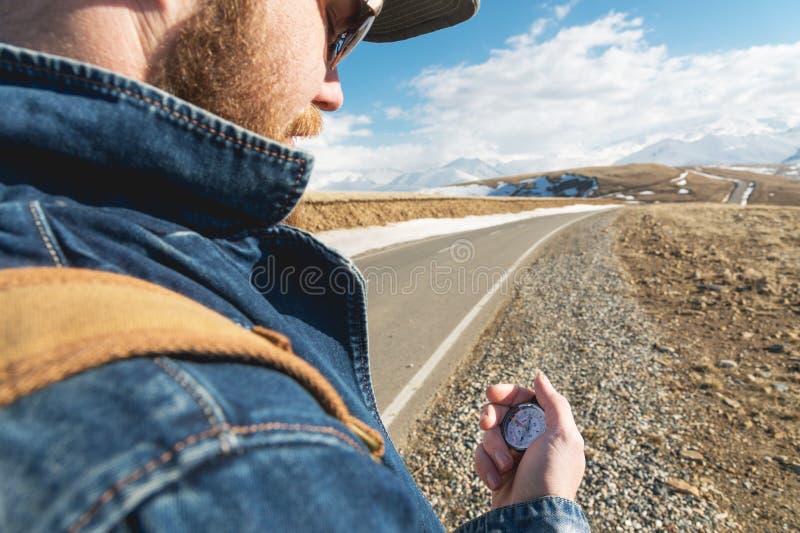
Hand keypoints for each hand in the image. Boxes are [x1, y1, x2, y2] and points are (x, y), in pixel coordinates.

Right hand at [473, 373, 585, 508]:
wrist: (533, 516)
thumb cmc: (552, 476)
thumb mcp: (563, 436)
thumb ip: (555, 403)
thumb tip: (540, 377)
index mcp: (549, 427)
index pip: (525, 399)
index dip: (508, 393)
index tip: (493, 393)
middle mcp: (530, 439)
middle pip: (501, 413)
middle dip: (491, 418)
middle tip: (487, 424)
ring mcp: (512, 455)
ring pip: (488, 434)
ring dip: (492, 449)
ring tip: (505, 467)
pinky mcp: (496, 470)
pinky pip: (480, 456)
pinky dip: (485, 466)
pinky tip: (496, 481)